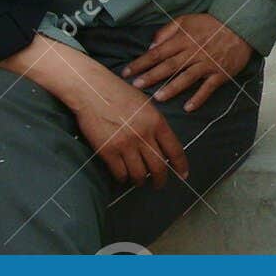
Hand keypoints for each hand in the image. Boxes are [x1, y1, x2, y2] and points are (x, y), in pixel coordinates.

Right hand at [74, 75, 188, 187]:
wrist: (92, 90)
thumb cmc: (119, 93)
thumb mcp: (146, 105)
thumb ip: (156, 125)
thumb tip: (162, 145)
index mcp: (157, 122)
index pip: (175, 150)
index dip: (181, 166)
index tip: (183, 175)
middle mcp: (144, 135)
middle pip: (158, 167)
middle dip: (161, 180)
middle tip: (159, 184)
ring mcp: (126, 144)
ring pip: (139, 174)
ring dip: (140, 181)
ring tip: (139, 181)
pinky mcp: (108, 151)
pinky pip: (120, 173)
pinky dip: (123, 178)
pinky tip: (123, 177)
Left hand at [120, 13, 253, 111]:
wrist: (241, 26)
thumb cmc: (211, 24)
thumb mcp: (186, 20)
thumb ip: (167, 31)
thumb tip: (151, 46)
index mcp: (183, 39)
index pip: (158, 53)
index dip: (141, 63)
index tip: (127, 72)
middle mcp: (193, 52)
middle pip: (169, 66)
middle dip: (151, 76)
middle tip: (136, 86)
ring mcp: (207, 64)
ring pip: (187, 77)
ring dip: (172, 88)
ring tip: (158, 98)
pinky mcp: (220, 73)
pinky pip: (208, 87)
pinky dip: (199, 98)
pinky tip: (188, 107)